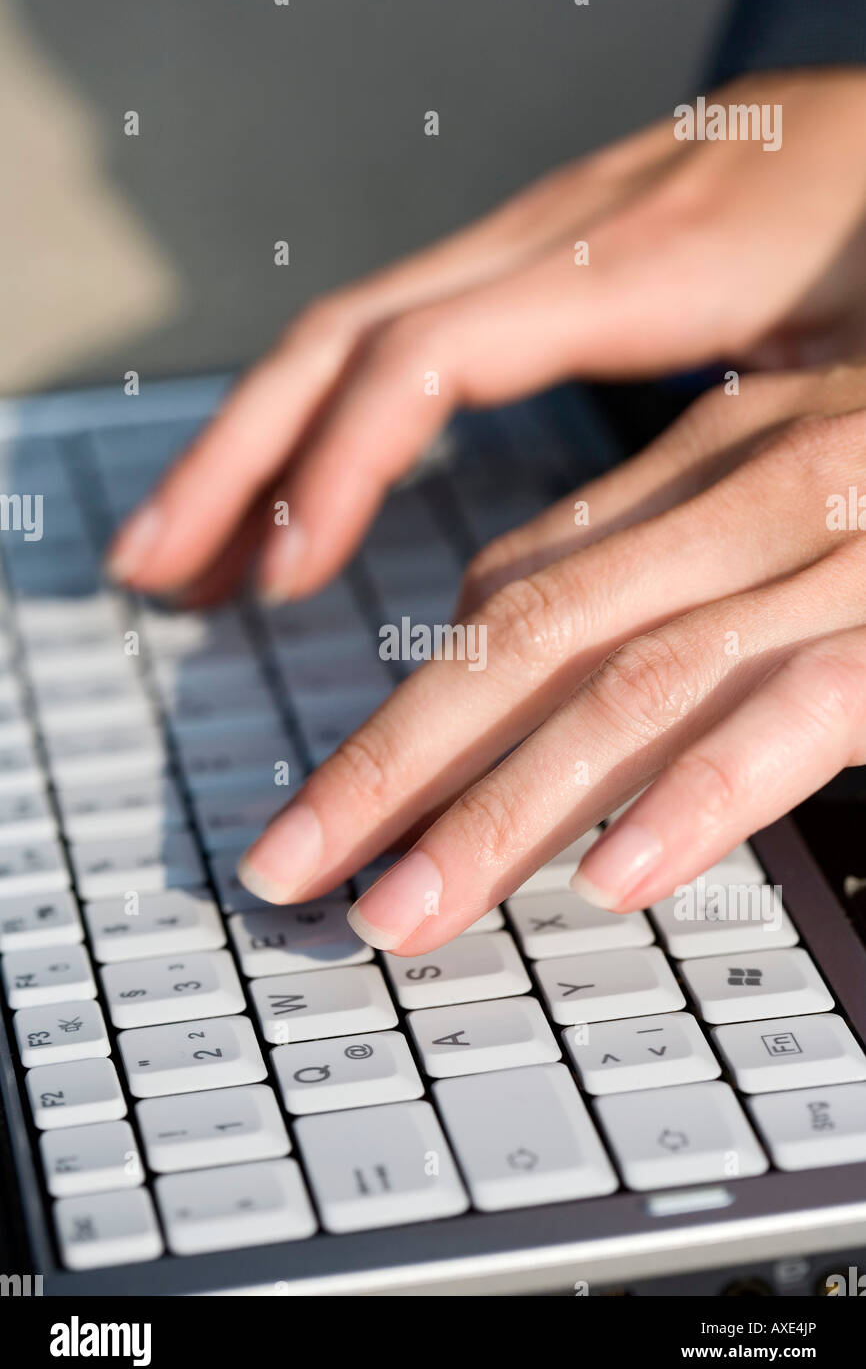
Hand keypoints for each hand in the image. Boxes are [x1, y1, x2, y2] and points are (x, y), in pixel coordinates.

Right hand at [107, 69, 865, 604]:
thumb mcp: (850, 368)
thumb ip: (754, 447)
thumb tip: (654, 563)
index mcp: (643, 258)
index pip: (428, 353)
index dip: (338, 461)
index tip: (283, 574)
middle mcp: (567, 228)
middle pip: (345, 333)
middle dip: (233, 455)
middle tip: (154, 567)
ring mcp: (545, 234)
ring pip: (353, 329)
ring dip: (252, 444)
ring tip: (188, 550)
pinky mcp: (545, 257)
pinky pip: (402, 335)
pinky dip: (327, 424)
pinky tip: (300, 489)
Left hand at [237, 362, 865, 952]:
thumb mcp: (801, 512)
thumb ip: (664, 562)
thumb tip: (503, 620)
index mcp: (716, 456)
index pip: (521, 587)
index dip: (408, 708)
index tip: (333, 807)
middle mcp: (757, 489)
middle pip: (531, 636)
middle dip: (392, 763)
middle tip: (294, 867)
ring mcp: (838, 552)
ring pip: (628, 686)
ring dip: (498, 810)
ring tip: (401, 912)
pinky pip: (791, 713)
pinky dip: (695, 798)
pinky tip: (607, 879)